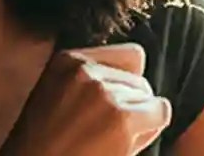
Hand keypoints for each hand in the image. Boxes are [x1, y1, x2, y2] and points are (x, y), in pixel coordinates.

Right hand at [0, 43, 171, 155]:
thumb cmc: (44, 147)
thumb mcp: (56, 97)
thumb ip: (90, 80)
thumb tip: (137, 67)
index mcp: (66, 61)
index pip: (129, 56)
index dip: (127, 84)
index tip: (112, 106)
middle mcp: (85, 71)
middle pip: (140, 81)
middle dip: (131, 107)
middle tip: (103, 134)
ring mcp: (103, 94)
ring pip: (149, 99)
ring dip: (138, 123)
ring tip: (107, 143)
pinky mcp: (121, 120)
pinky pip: (159, 113)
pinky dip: (148, 133)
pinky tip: (122, 148)